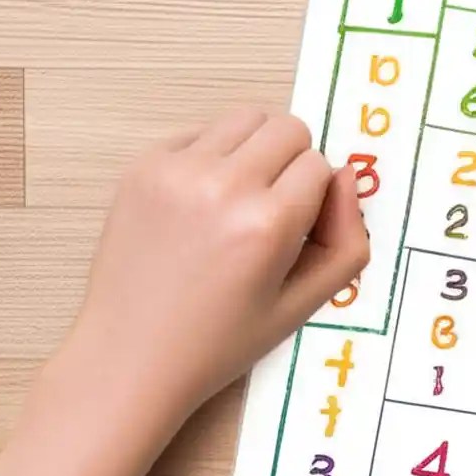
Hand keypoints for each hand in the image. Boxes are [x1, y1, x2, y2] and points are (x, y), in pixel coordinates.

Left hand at [72, 107, 369, 408]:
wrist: (128, 357)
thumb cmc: (221, 341)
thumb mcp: (304, 306)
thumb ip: (347, 241)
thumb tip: (345, 176)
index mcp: (268, 224)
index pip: (320, 165)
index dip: (316, 197)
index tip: (295, 231)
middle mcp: (223, 185)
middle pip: (288, 127)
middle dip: (292, 162)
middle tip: (272, 207)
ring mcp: (176, 171)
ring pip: (245, 118)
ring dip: (255, 148)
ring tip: (240, 196)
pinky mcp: (142, 167)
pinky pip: (199, 132)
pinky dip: (212, 156)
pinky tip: (199, 204)